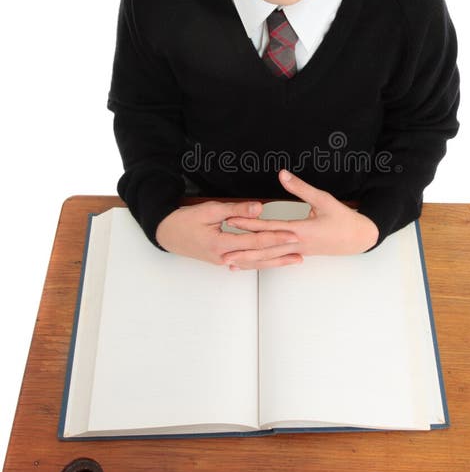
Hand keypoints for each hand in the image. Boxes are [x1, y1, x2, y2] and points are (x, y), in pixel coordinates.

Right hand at [155, 200, 301, 267]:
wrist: (167, 234)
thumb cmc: (185, 220)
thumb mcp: (210, 210)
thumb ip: (236, 210)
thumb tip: (259, 208)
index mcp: (222, 244)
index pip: (256, 242)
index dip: (276, 237)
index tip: (293, 234)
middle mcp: (225, 257)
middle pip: (259, 256)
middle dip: (281, 252)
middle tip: (302, 248)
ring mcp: (223, 261)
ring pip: (255, 263)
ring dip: (276, 261)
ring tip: (295, 259)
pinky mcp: (222, 260)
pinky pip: (246, 262)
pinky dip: (261, 262)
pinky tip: (272, 262)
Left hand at [223, 170, 378, 266]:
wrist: (359, 239)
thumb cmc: (343, 219)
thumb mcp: (323, 199)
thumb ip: (301, 188)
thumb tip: (282, 174)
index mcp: (301, 230)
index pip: (269, 227)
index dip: (249, 224)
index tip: (231, 221)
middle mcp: (297, 244)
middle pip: (265, 247)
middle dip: (243, 248)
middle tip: (222, 249)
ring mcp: (298, 252)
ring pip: (269, 258)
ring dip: (249, 260)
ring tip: (230, 262)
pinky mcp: (299, 254)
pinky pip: (276, 259)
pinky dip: (262, 261)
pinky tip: (250, 263)